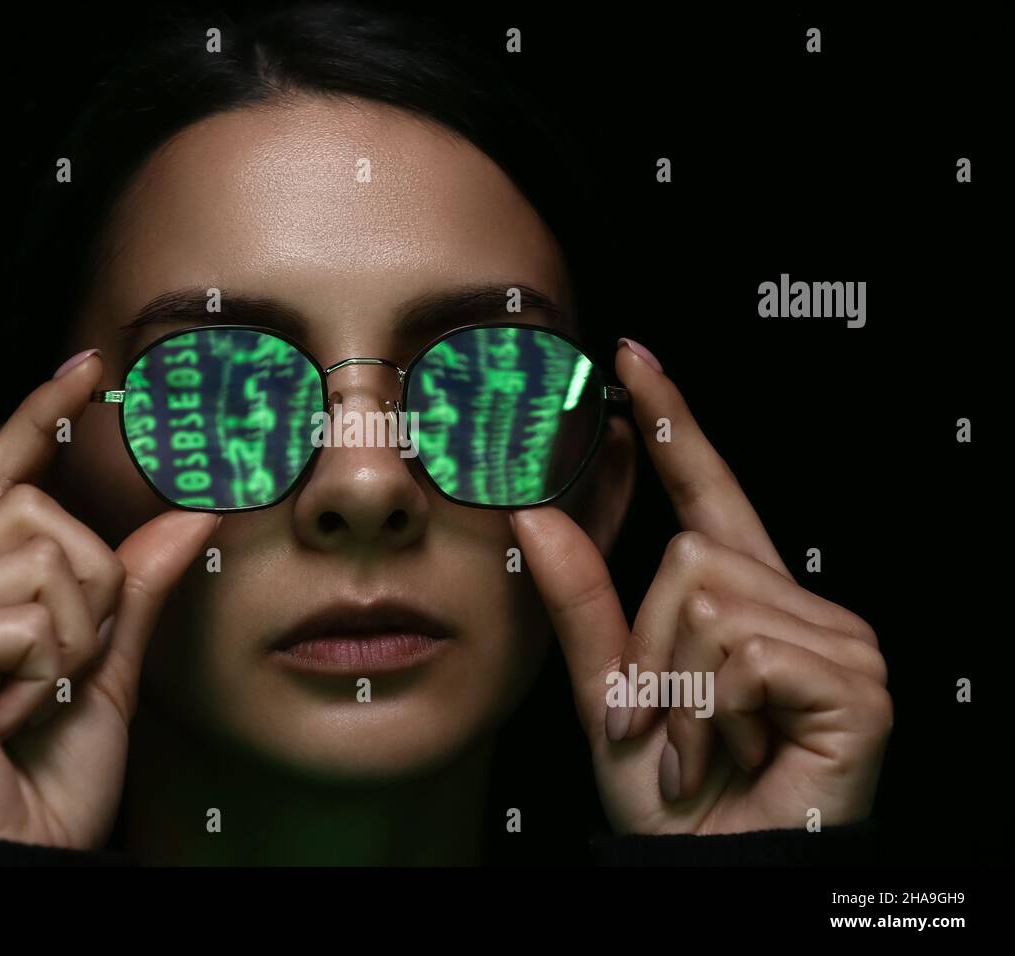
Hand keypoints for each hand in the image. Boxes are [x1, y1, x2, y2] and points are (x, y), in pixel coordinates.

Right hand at [0, 352, 217, 847]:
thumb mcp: (107, 663)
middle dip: (91, 589)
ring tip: (43, 692)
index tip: (87, 370)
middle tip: (68, 666)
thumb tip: (189, 512)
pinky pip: (32, 611)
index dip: (37, 419)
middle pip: (39, 511)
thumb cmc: (52, 773)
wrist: (28, 858)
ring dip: (78, 629)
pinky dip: (56, 661)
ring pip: (45, 553)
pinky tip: (21, 710)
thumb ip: (138, 585)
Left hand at [511, 342, 891, 834]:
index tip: (635, 358)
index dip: (676, 425)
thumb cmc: (669, 796)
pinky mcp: (858, 682)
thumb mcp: (609, 690)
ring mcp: (838, 641)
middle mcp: (799, 606)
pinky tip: (731, 753)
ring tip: (697, 746)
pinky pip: (745, 651)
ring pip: (709, 601)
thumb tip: (534, 510)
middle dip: (652, 652)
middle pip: (688, 559)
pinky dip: (712, 711)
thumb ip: (579, 601)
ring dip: (677, 692)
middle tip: (664, 725)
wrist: (708, 874)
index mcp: (743, 601)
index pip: (708, 494)